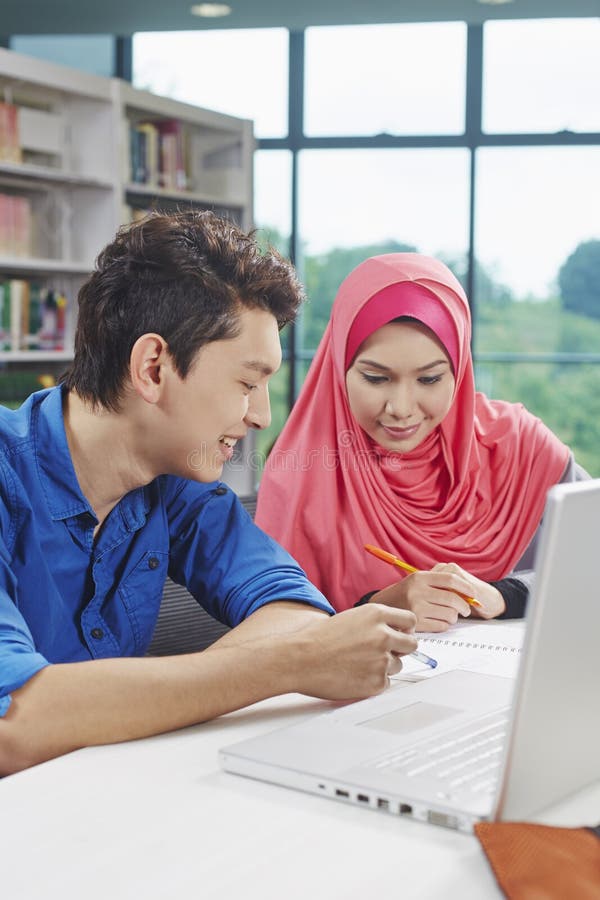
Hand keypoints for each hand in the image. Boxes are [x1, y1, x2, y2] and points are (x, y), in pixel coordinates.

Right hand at [292, 604, 417, 701]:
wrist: (299, 659)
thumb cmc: (318, 639)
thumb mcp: (350, 618)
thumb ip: (375, 623)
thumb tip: (394, 633)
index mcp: (376, 614)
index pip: (410, 620)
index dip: (405, 629)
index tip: (400, 635)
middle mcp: (383, 634)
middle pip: (411, 644)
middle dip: (400, 649)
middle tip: (384, 653)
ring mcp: (382, 659)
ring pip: (398, 665)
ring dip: (384, 667)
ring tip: (359, 665)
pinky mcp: (377, 682)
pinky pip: (386, 683)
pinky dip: (374, 682)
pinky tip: (355, 676)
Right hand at [368, 562, 504, 631]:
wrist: (382, 607)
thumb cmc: (404, 593)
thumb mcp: (417, 581)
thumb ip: (438, 582)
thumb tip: (465, 590)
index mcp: (420, 577)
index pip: (451, 579)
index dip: (466, 587)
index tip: (473, 593)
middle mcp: (418, 591)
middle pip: (453, 598)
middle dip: (464, 606)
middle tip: (466, 609)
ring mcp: (416, 607)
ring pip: (449, 614)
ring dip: (454, 617)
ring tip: (451, 615)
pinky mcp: (416, 623)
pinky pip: (441, 626)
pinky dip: (445, 625)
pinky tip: (440, 622)